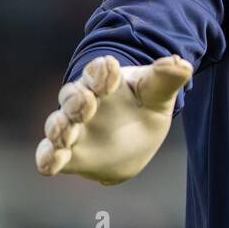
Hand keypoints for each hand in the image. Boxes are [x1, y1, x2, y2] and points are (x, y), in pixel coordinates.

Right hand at [35, 54, 192, 185]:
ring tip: (66, 129)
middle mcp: (82, 101)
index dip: (102, 70)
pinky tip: (52, 162)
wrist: (135, 136)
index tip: (111, 68)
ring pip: (57, 124)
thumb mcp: (158, 92)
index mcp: (103, 80)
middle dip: (77, 99)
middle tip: (87, 100)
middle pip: (72, 96)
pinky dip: (47, 158)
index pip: (98, 70)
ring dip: (59, 126)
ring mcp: (72, 128)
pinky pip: (49, 155)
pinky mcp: (68, 153)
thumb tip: (181, 64)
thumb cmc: (143, 106)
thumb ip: (167, 78)